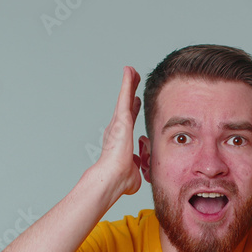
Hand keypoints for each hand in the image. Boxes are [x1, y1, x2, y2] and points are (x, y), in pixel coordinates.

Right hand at [97, 66, 142, 195]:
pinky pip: (125, 96)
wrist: (113, 179)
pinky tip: (130, 71)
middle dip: (130, 92)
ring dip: (128, 83)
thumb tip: (138, 173)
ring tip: (132, 70)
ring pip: (125, 98)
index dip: (132, 110)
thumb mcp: (134, 173)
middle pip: (126, 106)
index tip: (136, 102)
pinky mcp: (121, 118)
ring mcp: (118, 123)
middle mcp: (117, 129)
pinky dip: (127, 83)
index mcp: (120, 140)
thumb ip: (137, 169)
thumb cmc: (121, 180)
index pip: (128, 121)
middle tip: (133, 79)